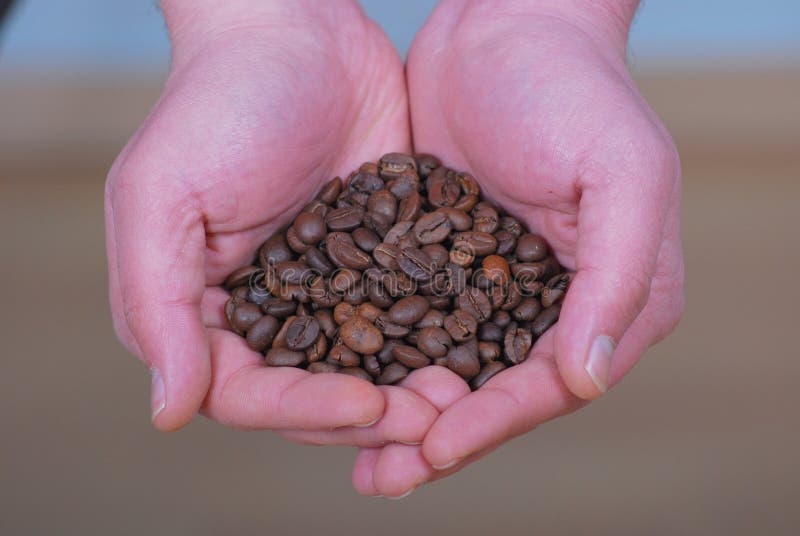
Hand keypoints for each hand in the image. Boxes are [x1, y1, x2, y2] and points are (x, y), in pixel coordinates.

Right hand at [105, 0, 440, 441]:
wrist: (298, 33)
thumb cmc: (218, 103)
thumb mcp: (164, 196)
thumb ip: (158, 305)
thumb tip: (171, 412)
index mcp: (203, 311)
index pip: (247, 393)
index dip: (304, 409)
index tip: (368, 404)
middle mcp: (264, 312)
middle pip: (314, 393)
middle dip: (372, 413)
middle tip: (435, 417)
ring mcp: (326, 289)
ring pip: (368, 366)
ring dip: (411, 390)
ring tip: (462, 396)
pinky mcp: (378, 261)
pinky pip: (406, 316)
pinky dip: (438, 340)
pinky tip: (478, 352)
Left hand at [350, 0, 683, 495]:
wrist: (507, 25)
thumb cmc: (575, 90)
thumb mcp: (620, 175)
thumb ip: (618, 279)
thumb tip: (587, 381)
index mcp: (614, 294)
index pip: (554, 381)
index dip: (496, 421)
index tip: (435, 448)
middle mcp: (558, 300)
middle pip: (499, 390)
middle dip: (442, 435)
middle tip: (384, 477)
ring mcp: (498, 280)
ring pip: (453, 365)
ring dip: (406, 410)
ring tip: (357, 456)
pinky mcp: (447, 257)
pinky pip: (417, 320)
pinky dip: (384, 355)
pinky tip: (343, 381)